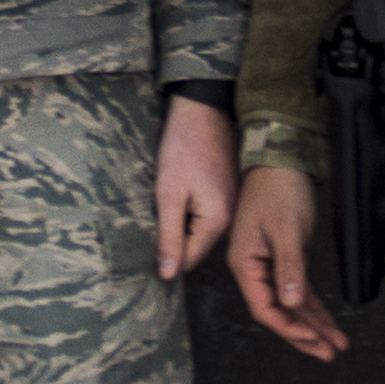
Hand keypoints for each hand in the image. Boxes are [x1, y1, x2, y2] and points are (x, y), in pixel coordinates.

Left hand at [149, 96, 237, 284]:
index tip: (149, 237)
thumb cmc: (182, 149)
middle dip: (176, 234)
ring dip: (184, 219)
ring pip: (202, 227)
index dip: (167, 253)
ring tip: (170, 197)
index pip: (190, 259)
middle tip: (157, 210)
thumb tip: (168, 275)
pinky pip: (209, 212)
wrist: (203, 108)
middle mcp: (232, 218)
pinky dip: (193, 206)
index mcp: (218, 222)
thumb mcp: (168, 194)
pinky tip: (183, 187)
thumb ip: (169, 237)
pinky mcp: (231, 190)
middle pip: (197, 243)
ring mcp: (234, 203)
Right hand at [225, 165, 345, 364]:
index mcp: (245, 264)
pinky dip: (314, 305)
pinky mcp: (285, 258)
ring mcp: (268, 264)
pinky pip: (299, 290)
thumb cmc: (279, 191)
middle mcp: (254, 269)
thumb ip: (289, 267)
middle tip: (331, 351)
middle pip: (279, 312)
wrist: (282, 161)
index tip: (314, 340)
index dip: (289, 327)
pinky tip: (328, 320)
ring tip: (337, 343)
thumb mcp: (286, 230)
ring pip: (291, 303)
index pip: (264, 308)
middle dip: (305, 334)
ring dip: (313, 323)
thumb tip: (292, 303)